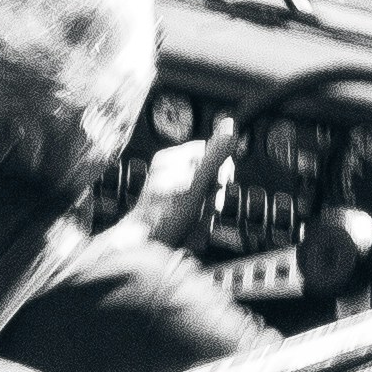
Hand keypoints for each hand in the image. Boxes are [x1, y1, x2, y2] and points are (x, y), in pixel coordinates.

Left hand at [133, 118, 237, 250]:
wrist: (142, 247)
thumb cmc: (164, 217)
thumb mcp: (196, 182)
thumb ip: (215, 154)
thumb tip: (229, 125)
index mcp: (172, 158)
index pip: (211, 151)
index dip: (221, 170)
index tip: (220, 183)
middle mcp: (169, 171)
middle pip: (210, 176)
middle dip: (213, 195)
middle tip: (205, 206)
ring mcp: (170, 190)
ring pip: (204, 196)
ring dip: (206, 211)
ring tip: (194, 219)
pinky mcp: (171, 209)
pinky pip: (195, 210)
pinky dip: (196, 221)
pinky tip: (189, 227)